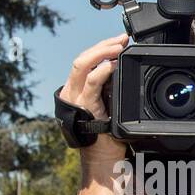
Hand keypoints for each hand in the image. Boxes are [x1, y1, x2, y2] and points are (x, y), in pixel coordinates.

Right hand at [58, 34, 129, 158]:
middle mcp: (73, 90)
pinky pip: (91, 82)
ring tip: (119, 46)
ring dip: (102, 52)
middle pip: (83, 58)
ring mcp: (77, 97)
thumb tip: (121, 66)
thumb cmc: (108, 132)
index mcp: (77, 88)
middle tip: (121, 39)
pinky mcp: (85, 105)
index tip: (119, 40)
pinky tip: (112, 64)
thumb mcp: (108, 102)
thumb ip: (110, 86)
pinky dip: (102, 70)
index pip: (86, 60)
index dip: (102, 47)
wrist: (104, 155)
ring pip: (82, 64)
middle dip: (103, 45)